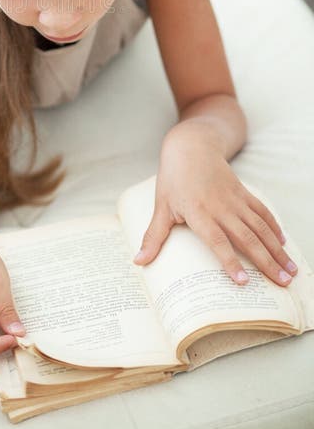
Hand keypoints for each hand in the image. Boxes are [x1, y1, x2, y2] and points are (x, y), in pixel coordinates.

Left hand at [133, 131, 298, 287]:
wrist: (191, 146)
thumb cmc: (173, 178)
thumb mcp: (161, 206)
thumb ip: (154, 236)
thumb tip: (138, 261)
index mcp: (199, 212)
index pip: (217, 241)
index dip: (229, 261)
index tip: (242, 282)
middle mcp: (221, 207)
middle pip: (247, 238)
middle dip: (266, 261)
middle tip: (282, 283)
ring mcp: (235, 200)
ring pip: (260, 227)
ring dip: (276, 249)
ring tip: (289, 270)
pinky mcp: (243, 193)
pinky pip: (262, 212)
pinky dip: (274, 227)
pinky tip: (282, 243)